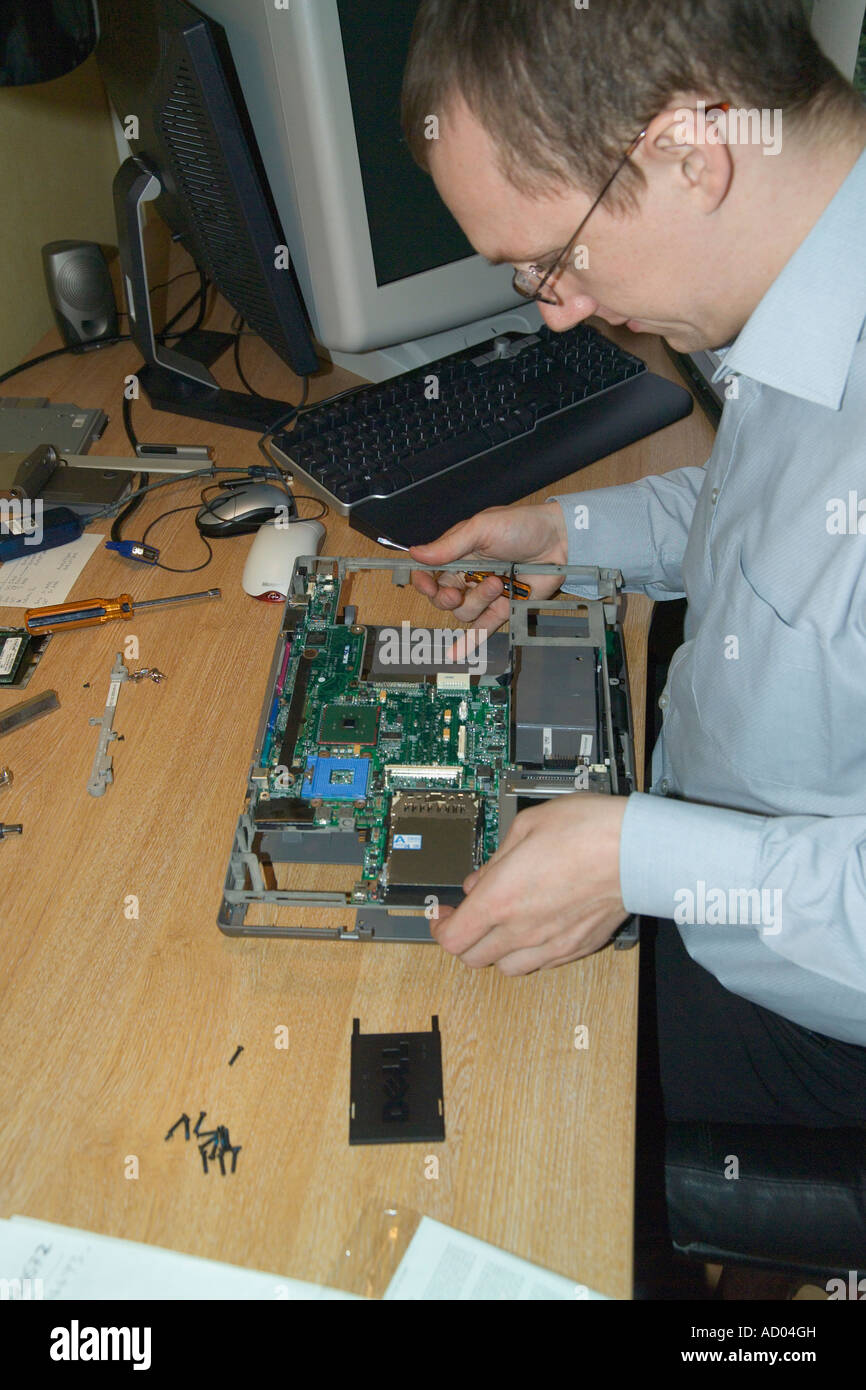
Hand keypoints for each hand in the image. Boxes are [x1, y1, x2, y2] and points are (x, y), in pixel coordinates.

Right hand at [409, 500, 568, 635]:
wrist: (558, 540)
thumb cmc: (521, 525)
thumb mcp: (481, 528)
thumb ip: (449, 545)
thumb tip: (416, 553)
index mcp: (458, 554)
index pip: (429, 574)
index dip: (424, 583)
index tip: (427, 585)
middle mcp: (468, 576)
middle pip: (443, 599)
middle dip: (447, 598)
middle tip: (457, 592)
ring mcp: (486, 595)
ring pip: (465, 613)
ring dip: (478, 600)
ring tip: (498, 582)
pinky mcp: (503, 608)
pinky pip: (483, 628)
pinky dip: (469, 642)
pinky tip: (456, 653)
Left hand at [431, 794, 628, 973]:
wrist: (638, 850)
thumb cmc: (587, 830)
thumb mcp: (524, 826)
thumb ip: (494, 860)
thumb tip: (479, 880)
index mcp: (500, 899)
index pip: (452, 938)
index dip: (441, 928)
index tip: (444, 915)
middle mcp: (521, 930)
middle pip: (473, 958)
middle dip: (465, 939)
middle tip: (470, 918)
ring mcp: (551, 944)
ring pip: (506, 968)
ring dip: (496, 950)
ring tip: (503, 926)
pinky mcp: (577, 949)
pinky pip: (541, 964)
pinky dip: (529, 953)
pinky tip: (536, 929)